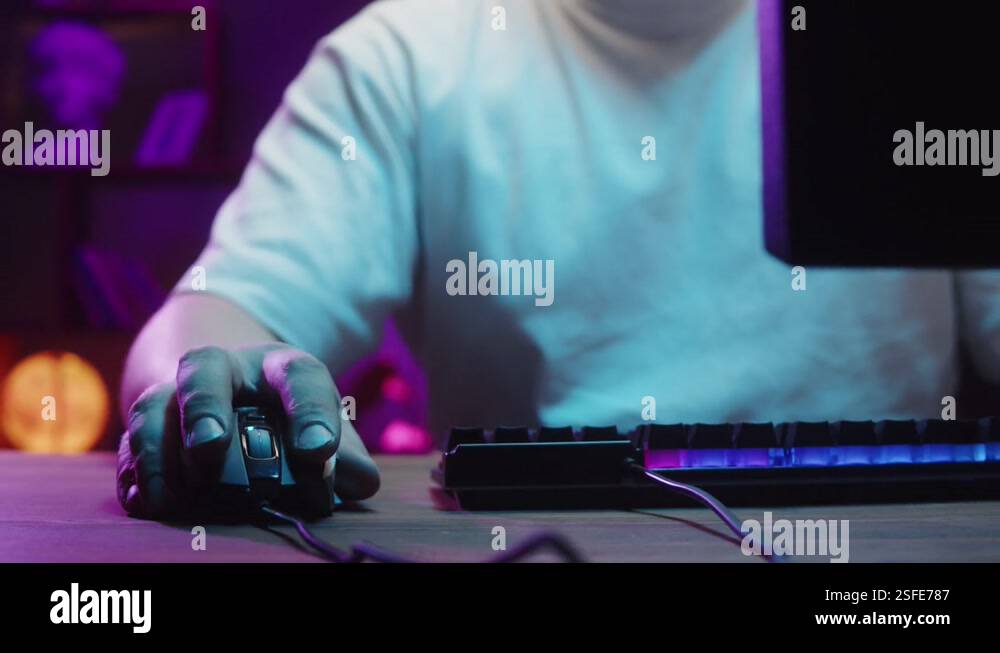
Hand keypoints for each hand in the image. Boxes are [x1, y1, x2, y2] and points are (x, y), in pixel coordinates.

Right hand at [116, 343, 379, 518]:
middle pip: (206, 369)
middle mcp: (224, 371)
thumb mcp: (322, 425)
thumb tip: (361, 480)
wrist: (230, 389)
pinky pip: (130, 443)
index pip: (299, 377)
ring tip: (172, 495)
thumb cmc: (287, 416)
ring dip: (158, 449)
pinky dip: (135, 474)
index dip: (310, 411)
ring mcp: (178, 396)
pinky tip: (146, 500)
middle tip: (211, 448)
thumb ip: (345, 454)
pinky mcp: (148, 428)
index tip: (319, 451)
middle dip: (205, 408)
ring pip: (155, 405)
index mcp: (279, 368)